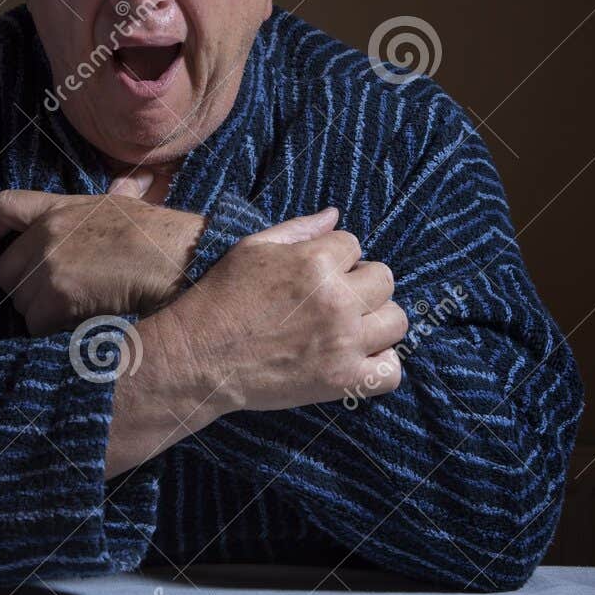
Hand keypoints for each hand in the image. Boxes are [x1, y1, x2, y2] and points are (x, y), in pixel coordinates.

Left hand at [0, 173, 204, 335]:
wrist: (169, 256)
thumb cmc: (153, 232)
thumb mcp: (122, 202)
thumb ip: (107, 198)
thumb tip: (135, 182)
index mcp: (57, 208)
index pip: (4, 208)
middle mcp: (44, 235)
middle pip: (4, 270)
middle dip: (22, 287)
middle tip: (50, 294)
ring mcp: (47, 267)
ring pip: (20, 302)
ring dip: (40, 310)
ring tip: (73, 305)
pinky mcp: (56, 298)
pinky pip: (36, 323)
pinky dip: (52, 327)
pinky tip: (78, 318)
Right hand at [141, 208, 408, 417]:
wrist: (198, 359)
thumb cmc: (220, 298)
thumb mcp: (252, 249)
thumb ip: (299, 229)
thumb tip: (335, 214)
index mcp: (315, 261)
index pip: (355, 244)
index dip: (337, 257)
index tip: (317, 274)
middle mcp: (336, 300)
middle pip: (384, 279)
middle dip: (362, 284)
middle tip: (336, 298)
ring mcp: (343, 343)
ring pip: (396, 320)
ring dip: (377, 320)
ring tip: (350, 326)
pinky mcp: (342, 380)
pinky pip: (391, 371)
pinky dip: (380, 365)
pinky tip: (358, 357)